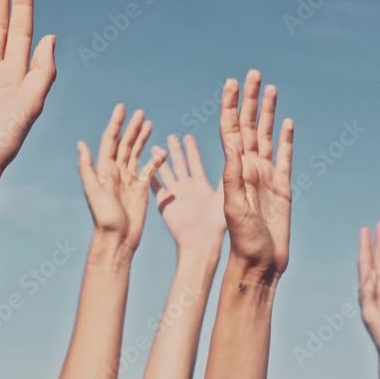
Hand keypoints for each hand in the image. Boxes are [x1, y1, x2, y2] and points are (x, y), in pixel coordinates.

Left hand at [77, 105, 167, 251]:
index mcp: (104, 169)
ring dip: (141, 139)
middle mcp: (115, 172)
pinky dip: (155, 159)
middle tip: (140, 112)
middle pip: (125, 144)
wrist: (118, 239)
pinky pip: (148, 170)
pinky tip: (161, 150)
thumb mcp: (93, 191)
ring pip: (136, 154)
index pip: (110, 141)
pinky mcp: (140, 189)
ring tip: (149, 123)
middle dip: (132, 128)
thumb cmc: (104, 217)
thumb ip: (87, 167)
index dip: (116, 124)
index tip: (122, 108)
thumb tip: (81, 144)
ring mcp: (128, 180)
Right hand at [151, 134, 224, 251]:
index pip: (195, 162)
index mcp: (201, 185)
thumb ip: (230, 175)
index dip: (191, 149)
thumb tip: (236, 154)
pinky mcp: (164, 204)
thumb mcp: (226, 195)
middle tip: (171, 136)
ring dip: (160, 160)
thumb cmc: (217, 224)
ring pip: (165, 173)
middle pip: (179, 164)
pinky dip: (149, 177)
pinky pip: (154, 187)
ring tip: (154, 147)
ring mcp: (175, 196)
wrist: (200, 243)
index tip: (187, 136)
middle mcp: (187, 188)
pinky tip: (143, 167)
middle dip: (175, 150)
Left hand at [218, 70, 293, 278]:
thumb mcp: (234, 207)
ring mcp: (266, 176)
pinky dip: (285, 138)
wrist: (260, 263)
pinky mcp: (282, 187)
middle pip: (249, 125)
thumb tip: (232, 147)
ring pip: (266, 135)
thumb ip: (233, 177)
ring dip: (266, 111)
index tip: (231, 83)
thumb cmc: (242, 240)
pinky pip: (284, 156)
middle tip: (253, 73)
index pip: (230, 130)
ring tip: (269, 88)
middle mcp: (248, 168)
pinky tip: (285, 122)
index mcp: (235, 169)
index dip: (230, 106)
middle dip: (250, 99)